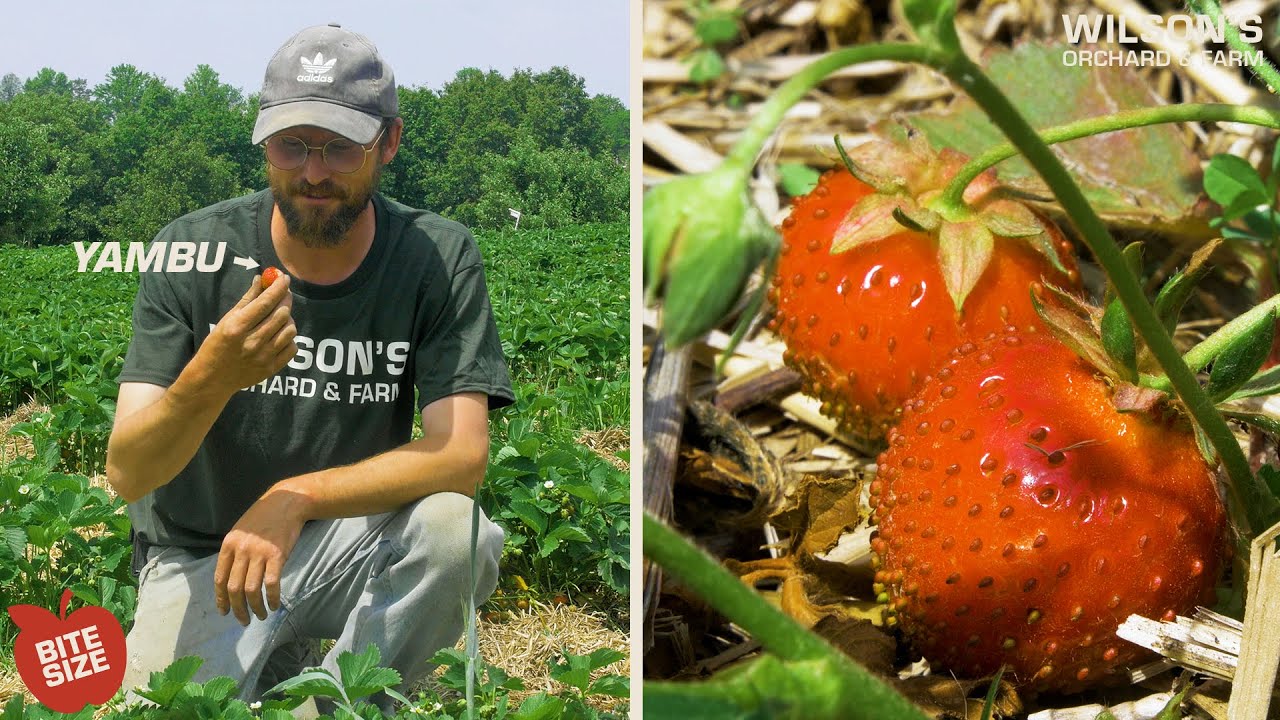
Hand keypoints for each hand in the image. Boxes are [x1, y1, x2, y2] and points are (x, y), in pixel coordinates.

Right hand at [196, 274, 296, 395]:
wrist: (213, 378)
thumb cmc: (218, 344)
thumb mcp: (227, 320)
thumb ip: (247, 300)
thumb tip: (262, 279)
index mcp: (238, 326)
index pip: (266, 302)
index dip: (278, 287)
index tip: (284, 278)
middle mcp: (252, 341)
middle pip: (282, 314)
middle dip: (285, 300)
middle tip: (283, 295)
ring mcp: (264, 356)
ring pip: (290, 330)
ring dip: (288, 320)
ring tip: (278, 318)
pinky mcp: (271, 368)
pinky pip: (292, 347)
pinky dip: (289, 338)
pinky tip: (278, 335)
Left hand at [213, 487, 307, 625]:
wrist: (286, 502)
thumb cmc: (264, 516)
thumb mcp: (241, 530)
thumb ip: (235, 551)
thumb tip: (232, 576)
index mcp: (229, 545)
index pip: (220, 578)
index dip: (221, 598)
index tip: (224, 611)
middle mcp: (241, 550)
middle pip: (234, 588)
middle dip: (237, 608)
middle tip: (243, 620)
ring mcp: (259, 553)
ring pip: (251, 589)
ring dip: (255, 607)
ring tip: (260, 615)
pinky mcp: (277, 556)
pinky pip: (271, 584)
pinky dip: (272, 598)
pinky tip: (274, 605)